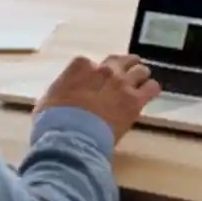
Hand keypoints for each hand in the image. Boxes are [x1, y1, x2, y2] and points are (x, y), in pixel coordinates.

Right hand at [34, 54, 161, 143]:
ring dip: (140, 77)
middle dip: (124, 67)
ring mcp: (122, 84)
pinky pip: (152, 87)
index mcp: (81, 66)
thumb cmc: (54, 122)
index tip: (95, 83)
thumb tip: (65, 94)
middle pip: (122, 60)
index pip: (93, 62)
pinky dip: (151, 89)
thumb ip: (63, 89)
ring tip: (140, 84)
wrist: (71, 139)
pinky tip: (148, 95)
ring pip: (141, 70)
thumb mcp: (49, 99)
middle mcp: (105, 70)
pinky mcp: (135, 101)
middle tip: (125, 76)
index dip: (96, 74)